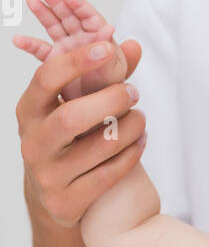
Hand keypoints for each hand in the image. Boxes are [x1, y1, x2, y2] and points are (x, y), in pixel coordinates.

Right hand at [12, 0, 131, 99]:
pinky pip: (41, 50)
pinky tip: (18, 40)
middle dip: (58, 3)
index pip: (89, 17)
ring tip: (32, 0)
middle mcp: (82, 40)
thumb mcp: (116, 70)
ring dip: (43, 13)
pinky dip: (30, 45)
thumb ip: (118, 54)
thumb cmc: (111, 88)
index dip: (79, 5)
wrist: (97, 109)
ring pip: (54, 26)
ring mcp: (67, 49)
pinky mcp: (55, 61)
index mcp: (99, 38)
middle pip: (69, 16)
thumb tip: (120, 35)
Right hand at [14, 0, 145, 228]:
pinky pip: (108, 175)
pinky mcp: (65, 201)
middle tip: (134, 92)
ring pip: (98, 147)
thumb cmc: (69, 141)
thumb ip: (103, 76)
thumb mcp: (74, 106)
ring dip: (130, 128)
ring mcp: (47, 175)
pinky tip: (140, 143)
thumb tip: (132, 44)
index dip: (77, 61)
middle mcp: (32, 142)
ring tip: (141, 120)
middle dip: (111, 101)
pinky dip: (131, 155)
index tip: (107, 47)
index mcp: (29, 110)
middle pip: (72, 117)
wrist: (54, 198)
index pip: (46, 78)